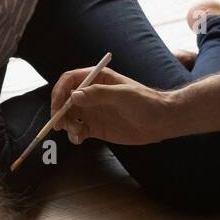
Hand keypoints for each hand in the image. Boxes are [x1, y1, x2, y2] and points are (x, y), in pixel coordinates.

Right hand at [49, 66, 174, 145]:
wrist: (162, 121)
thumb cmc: (146, 102)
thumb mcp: (123, 95)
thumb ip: (99, 94)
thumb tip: (73, 96)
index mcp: (97, 79)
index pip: (69, 80)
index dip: (59, 92)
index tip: (58, 107)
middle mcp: (92, 94)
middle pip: (65, 99)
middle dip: (59, 111)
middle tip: (58, 125)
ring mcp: (93, 111)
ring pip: (69, 116)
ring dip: (67, 125)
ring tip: (76, 134)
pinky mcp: (96, 127)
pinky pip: (78, 130)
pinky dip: (75, 135)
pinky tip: (79, 139)